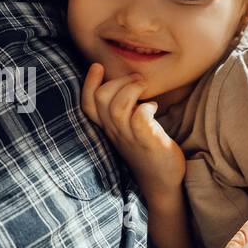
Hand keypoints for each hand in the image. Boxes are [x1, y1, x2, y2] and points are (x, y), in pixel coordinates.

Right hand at [81, 63, 185, 197]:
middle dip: (118, 81)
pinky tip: (154, 108)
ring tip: (145, 87)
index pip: (87, 104)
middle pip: (100, 99)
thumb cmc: (146, 150)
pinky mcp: (148, 142)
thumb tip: (126, 81)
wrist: (161, 181)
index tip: (97, 66)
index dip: (88, 83)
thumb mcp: (127, 129)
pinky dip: (147, 107)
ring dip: (132, 89)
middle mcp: (114, 132)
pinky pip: (140, 119)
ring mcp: (130, 138)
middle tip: (136, 79)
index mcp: (107, 128)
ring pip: (117, 107)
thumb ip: (121, 109)